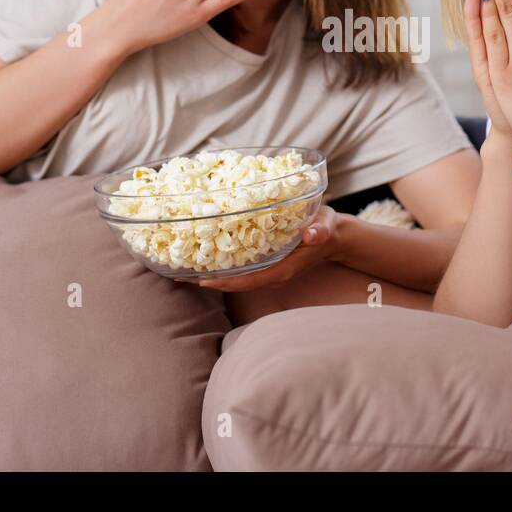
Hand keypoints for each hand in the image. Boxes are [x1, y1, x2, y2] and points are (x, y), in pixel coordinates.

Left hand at [186, 206, 344, 292]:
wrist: (331, 235)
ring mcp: (267, 270)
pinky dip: (221, 264)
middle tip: (179, 274)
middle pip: (235, 283)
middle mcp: (271, 273)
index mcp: (282, 269)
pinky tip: (203, 255)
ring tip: (182, 267)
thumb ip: (320, 232)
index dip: (226, 282)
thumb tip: (311, 234)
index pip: (249, 281)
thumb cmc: (326, 229)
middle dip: (209, 280)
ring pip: (235, 278)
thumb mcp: (325, 227)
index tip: (203, 279)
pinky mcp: (264, 262)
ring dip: (211, 273)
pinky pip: (239, 268)